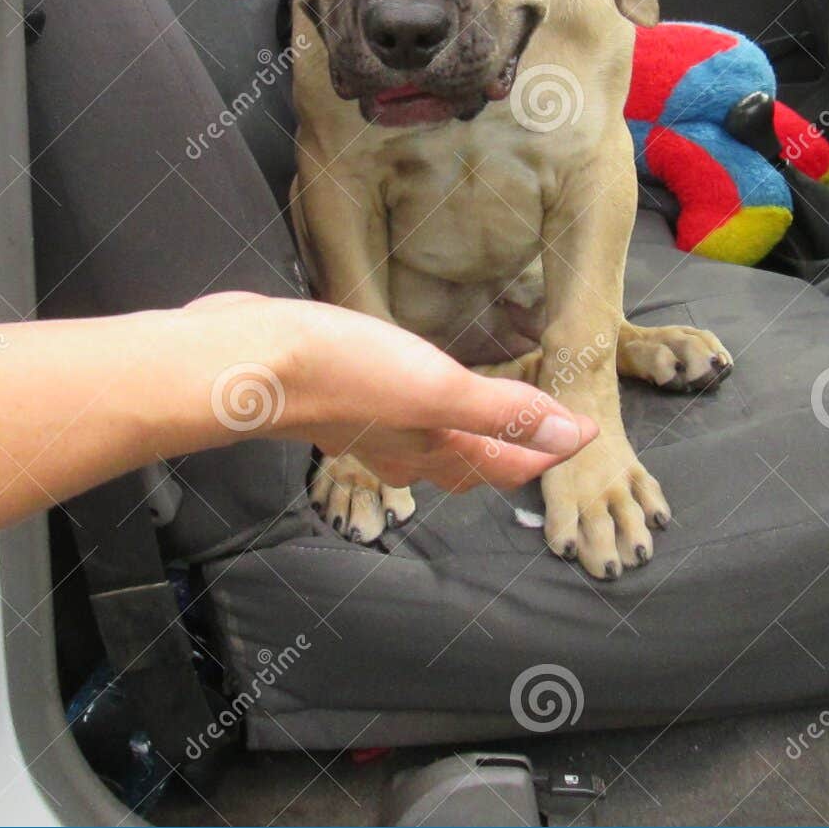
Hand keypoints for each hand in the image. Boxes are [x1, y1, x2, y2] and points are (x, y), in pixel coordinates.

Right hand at [186, 293, 595, 489]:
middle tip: (534, 441)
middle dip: (501, 455)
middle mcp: (397, 447)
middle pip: (462, 463)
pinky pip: (384, 416)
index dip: (544, 452)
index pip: (501, 462)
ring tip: (474, 424)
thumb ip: (502, 413)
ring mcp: (360, 426)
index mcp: (430, 447)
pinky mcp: (332, 397)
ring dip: (454, 440)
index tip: (581, 435)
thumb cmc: (341, 375)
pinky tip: (396, 392)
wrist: (246, 364)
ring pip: (420, 445)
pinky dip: (407, 412)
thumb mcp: (436, 389)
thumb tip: (567, 437)